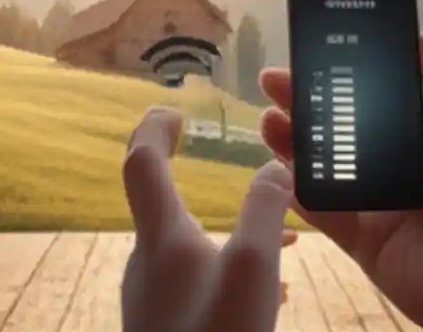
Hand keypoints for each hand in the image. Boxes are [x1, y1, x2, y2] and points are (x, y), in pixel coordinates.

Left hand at [120, 107, 296, 331]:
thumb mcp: (253, 269)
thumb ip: (263, 211)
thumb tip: (275, 166)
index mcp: (161, 237)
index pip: (142, 163)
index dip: (153, 129)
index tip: (173, 111)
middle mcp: (145, 262)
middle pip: (162, 204)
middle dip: (196, 180)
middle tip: (236, 169)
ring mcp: (149, 297)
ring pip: (185, 246)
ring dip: (224, 231)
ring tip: (280, 240)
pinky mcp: (161, 325)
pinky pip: (191, 281)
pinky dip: (224, 267)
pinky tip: (266, 292)